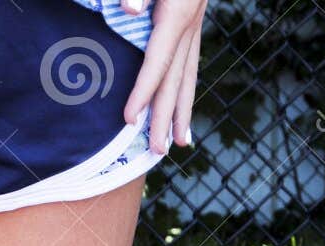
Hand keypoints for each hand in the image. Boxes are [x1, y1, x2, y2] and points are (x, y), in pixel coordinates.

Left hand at [124, 0, 205, 153]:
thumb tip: (130, 11)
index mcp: (176, 12)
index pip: (156, 63)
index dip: (142, 93)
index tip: (128, 121)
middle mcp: (190, 23)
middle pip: (176, 79)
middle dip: (166, 118)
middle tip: (158, 152)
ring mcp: (195, 23)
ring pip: (189, 75)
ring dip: (183, 111)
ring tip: (181, 143)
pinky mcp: (193, 20)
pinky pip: (190, 63)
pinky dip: (186, 88)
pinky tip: (183, 107)